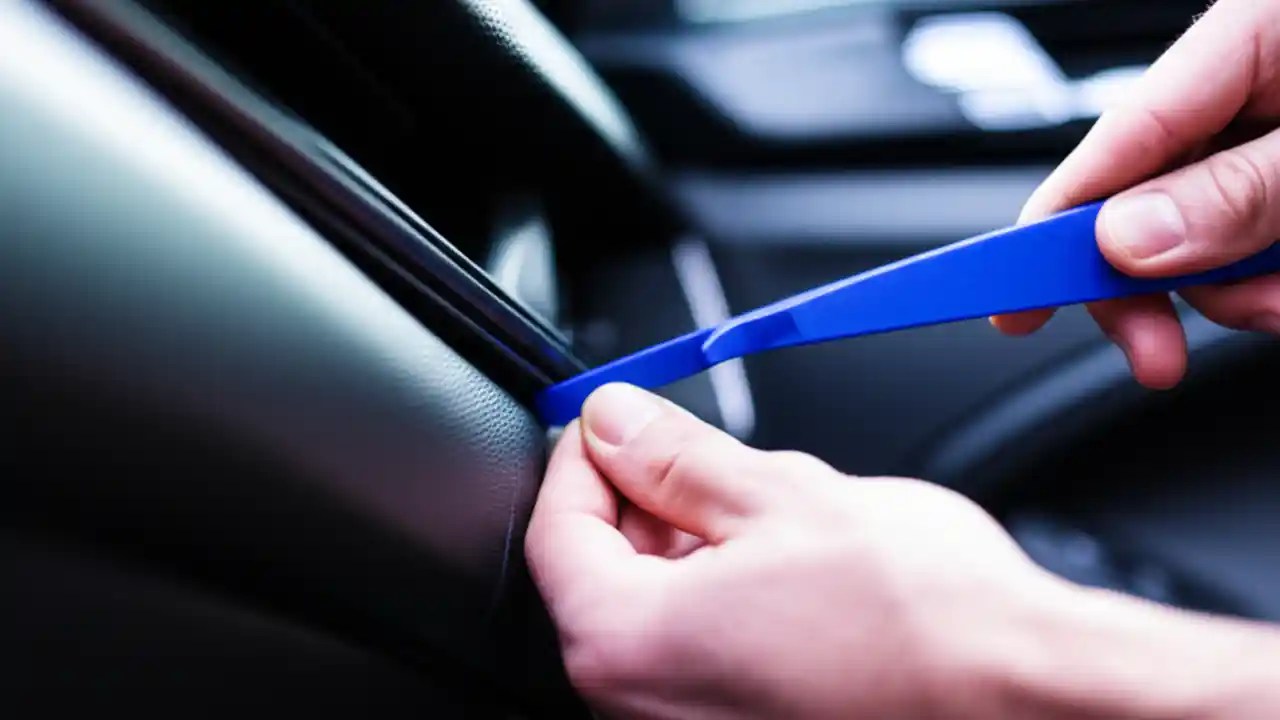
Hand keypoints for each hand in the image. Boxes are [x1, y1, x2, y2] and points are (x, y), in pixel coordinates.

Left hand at [524, 384, 1070, 718]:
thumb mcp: (780, 498)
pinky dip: (721, 601)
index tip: (610, 419)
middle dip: (640, 500)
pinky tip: (785, 569)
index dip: (582, 458)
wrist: (1028, 700)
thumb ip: (674, 458)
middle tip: (693, 452)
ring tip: (767, 511)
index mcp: (629, 643)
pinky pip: (702, 656)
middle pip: (601, 575)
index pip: (556, 531)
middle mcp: (646, 707)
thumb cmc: (926, 621)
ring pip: (656, 613)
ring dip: (688, 547)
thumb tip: (615, 422)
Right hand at [993, 0, 1279, 388]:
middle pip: (1146, 201)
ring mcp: (1271, 132)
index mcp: (1246, 38)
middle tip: (1155, 356)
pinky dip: (1266, 281)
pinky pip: (1251, 245)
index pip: (1117, 143)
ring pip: (1203, 236)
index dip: (1050, 228)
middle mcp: (1248, 86)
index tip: (1005, 300)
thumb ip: (1239, 191)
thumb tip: (1127, 241)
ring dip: (1232, 291)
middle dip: (1149, 285)